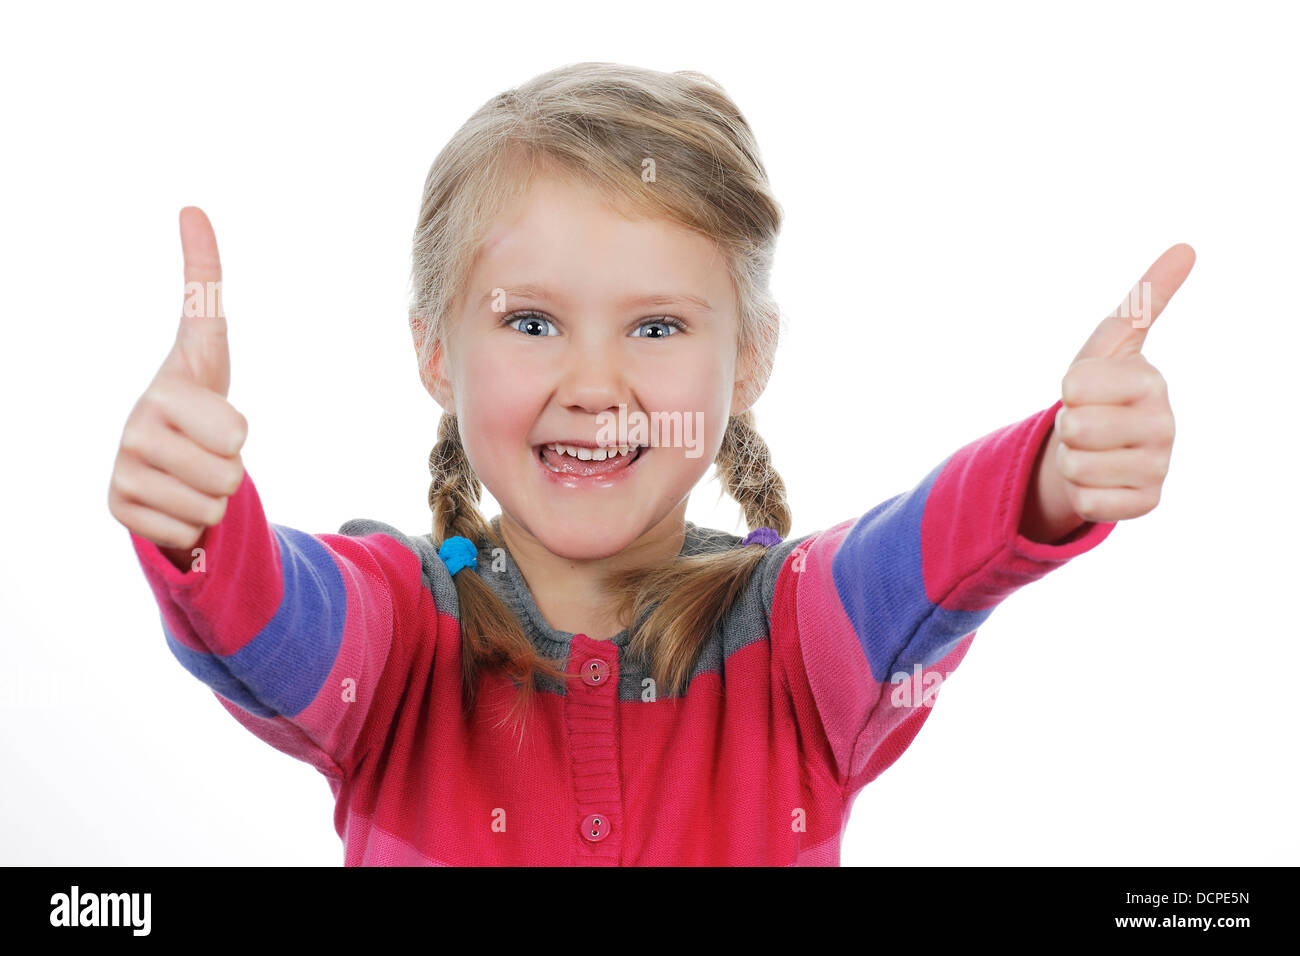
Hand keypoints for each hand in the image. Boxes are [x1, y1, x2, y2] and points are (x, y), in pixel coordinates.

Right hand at [107, 207, 247, 561]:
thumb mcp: (208, 345)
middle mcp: (134, 428)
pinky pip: (193, 529)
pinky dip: (192, 521)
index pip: (235, 429)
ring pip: (215, 503)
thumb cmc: (196, 399)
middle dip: (233, 466)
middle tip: (206, 450)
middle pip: (232, 469)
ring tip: (191, 472)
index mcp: (164, 390)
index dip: (236, 424)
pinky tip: (172, 497)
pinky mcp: (119, 512)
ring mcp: (121, 471)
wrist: (166, 457)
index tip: (201, 349)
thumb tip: (191, 207)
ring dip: (215, 495)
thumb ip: (204, 283)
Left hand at [1029, 243, 1194, 535]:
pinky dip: (1082, 494)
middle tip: (1087, 423)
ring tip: (1092, 450)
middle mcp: (1166, 425)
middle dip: (1067, 427)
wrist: (1096, 447)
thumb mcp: (1109, 343)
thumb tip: (1187, 246)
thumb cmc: (1099, 390)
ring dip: (1071, 461)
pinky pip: (1089, 503)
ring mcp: (1160, 467)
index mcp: (1151, 382)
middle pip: (1076, 429)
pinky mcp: (1146, 503)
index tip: (1086, 389)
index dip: (1068, 389)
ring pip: (1078, 468)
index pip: (1076, 386)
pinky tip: (1101, 481)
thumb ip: (1143, 299)